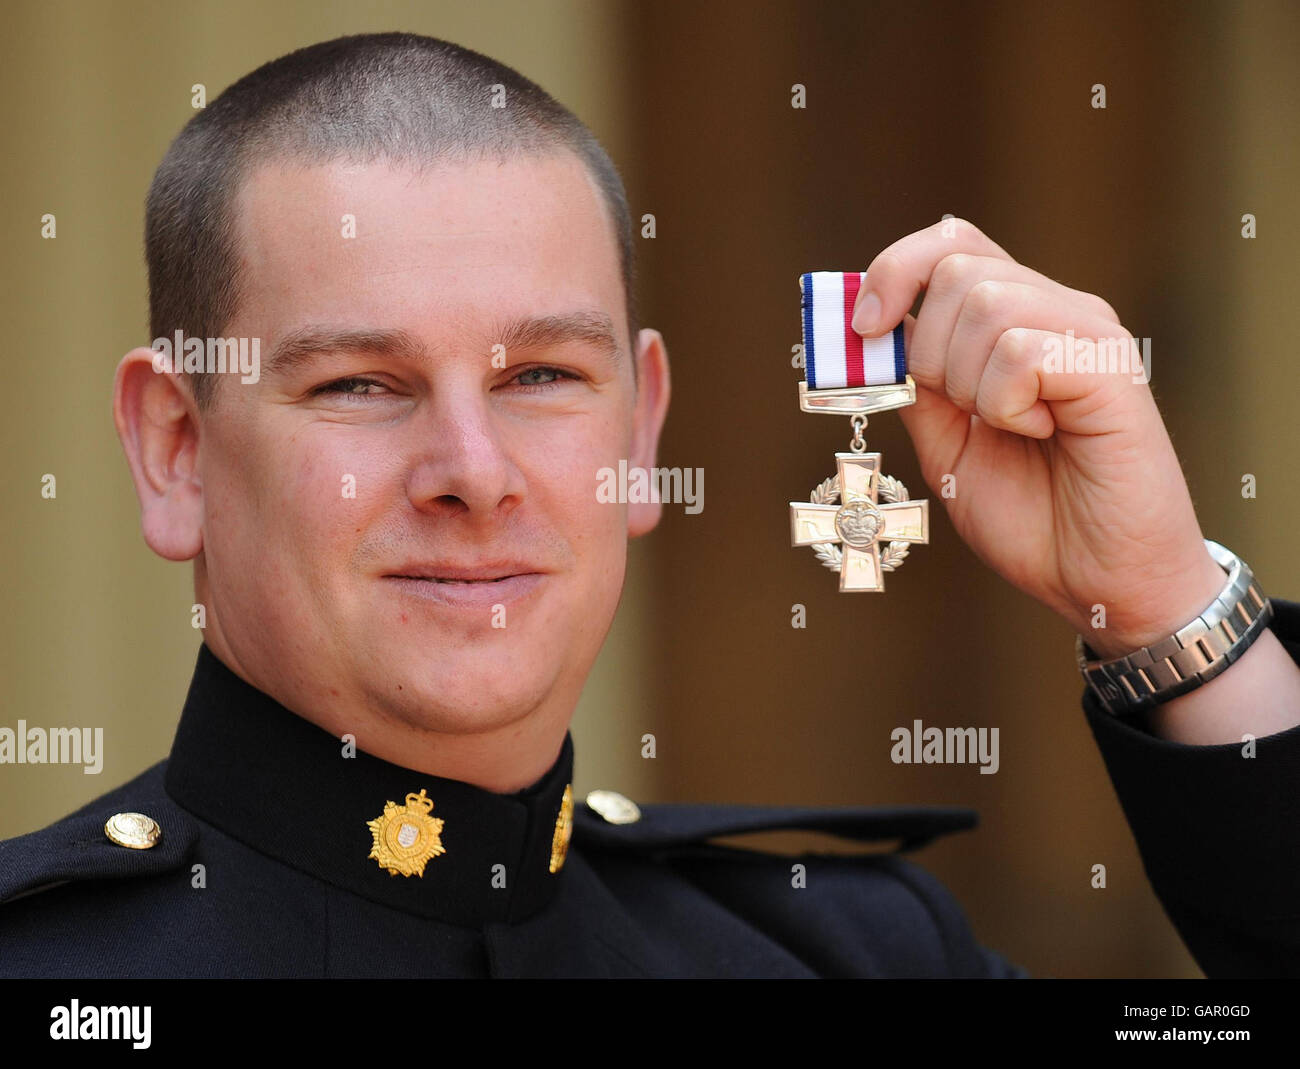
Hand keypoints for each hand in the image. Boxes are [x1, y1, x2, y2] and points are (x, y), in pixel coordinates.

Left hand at [854, 218, 1224, 657]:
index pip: (952, 244)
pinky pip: (1021, 352)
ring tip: (1013, 428)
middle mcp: (1058, 312)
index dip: (897, 271)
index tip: (865, 330)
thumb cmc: (1033, 516)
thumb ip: (917, 388)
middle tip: (968, 413)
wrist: (1098, 579)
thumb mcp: (947, 446)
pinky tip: (1042, 432)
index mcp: (1019, 322)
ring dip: (970, 384)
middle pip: (958, 272)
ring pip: (986, 305)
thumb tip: (876, 335)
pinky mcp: (1111, 368)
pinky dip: (1007, 403)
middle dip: (930, 353)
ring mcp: (1089, 334)